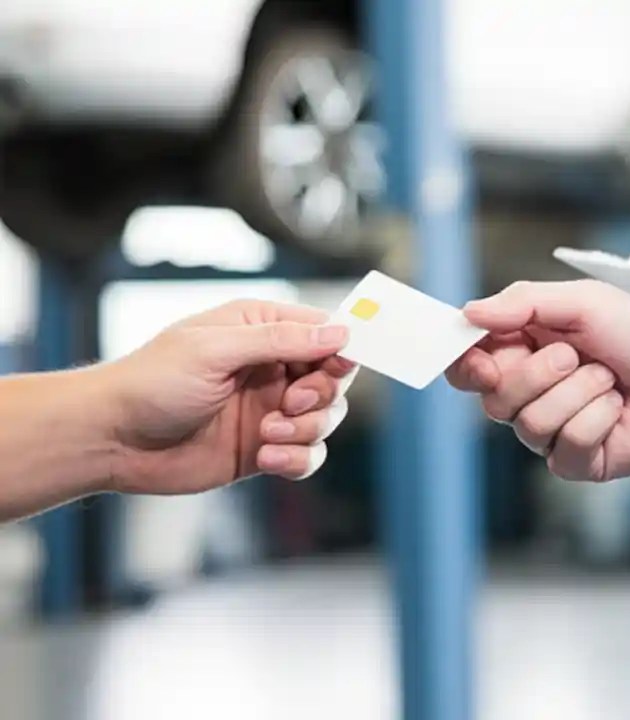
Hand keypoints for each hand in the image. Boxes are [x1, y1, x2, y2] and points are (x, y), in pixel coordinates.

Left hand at [101, 300, 358, 493]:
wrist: (113, 440)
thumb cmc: (152, 383)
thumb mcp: (216, 350)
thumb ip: (280, 340)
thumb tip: (340, 331)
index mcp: (259, 329)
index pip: (324, 331)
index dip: (341, 349)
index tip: (338, 367)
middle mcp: (271, 367)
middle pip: (334, 378)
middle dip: (322, 394)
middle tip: (291, 403)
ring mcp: (270, 409)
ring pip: (327, 419)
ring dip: (307, 430)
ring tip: (268, 434)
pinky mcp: (265, 448)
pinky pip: (307, 455)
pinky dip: (298, 459)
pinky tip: (268, 459)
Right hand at [447, 280, 629, 481]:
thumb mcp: (584, 302)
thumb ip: (523, 303)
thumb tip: (468, 312)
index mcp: (524, 349)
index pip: (469, 363)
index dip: (465, 362)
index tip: (480, 357)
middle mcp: (531, 393)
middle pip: (491, 398)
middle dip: (536, 372)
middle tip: (574, 355)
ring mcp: (551, 431)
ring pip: (528, 423)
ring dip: (577, 393)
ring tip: (609, 379)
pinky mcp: (576, 461)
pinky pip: (563, 446)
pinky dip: (596, 420)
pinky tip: (617, 408)